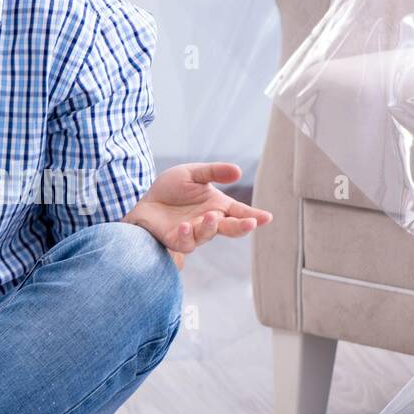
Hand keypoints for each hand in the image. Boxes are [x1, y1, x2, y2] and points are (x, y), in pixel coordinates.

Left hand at [122, 162, 271, 254]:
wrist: (146, 201)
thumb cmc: (171, 189)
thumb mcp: (193, 173)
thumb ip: (214, 172)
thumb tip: (238, 171)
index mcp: (218, 206)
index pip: (240, 212)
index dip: (254, 216)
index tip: (267, 217)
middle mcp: (210, 221)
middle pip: (230, 227)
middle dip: (242, 227)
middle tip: (251, 224)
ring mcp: (194, 233)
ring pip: (207, 235)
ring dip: (210, 227)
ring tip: (210, 216)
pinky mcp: (177, 240)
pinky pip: (185, 242)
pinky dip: (186, 234)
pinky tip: (184, 225)